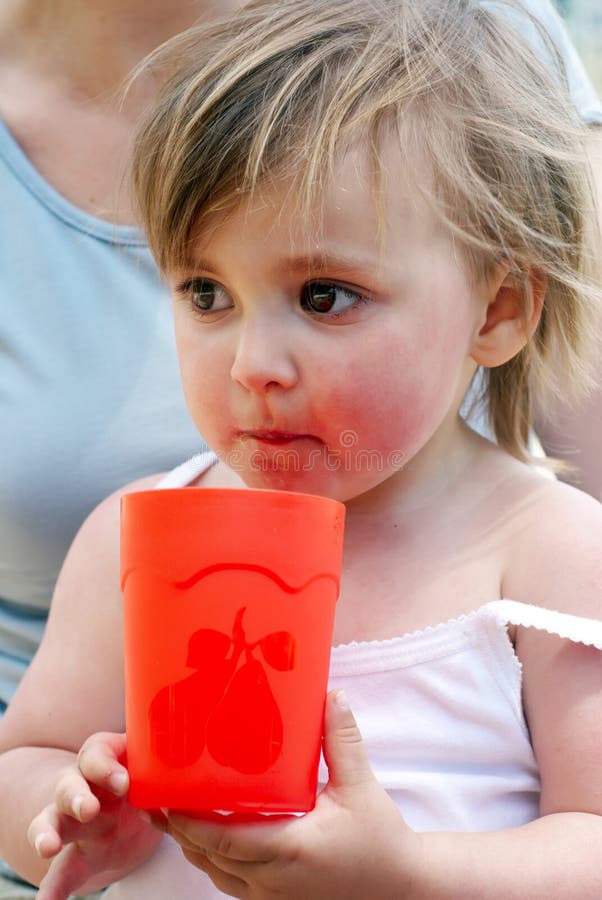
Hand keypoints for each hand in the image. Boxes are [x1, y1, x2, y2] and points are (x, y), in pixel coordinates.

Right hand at [28, 732, 162, 899]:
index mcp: (107, 759)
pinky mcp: (80, 852)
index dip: (106, 767)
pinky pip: (62, 869)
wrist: (144, 800)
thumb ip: (171, 760)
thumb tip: (206, 764)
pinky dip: (52, 887)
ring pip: (52, 820)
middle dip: (75, 796)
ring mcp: (79, 820)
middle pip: (68, 785)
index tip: (123, 783)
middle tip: (88, 809)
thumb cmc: (153, 771)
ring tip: (48, 848)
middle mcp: (85, 785)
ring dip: (47, 832)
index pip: (96, 754)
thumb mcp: (161, 761)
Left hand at [165, 690, 422, 898]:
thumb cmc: (380, 839)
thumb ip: (342, 740)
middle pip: (209, 856)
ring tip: (172, 815)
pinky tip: (208, 838)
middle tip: (157, 799)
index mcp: (288, 847)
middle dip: (179, 830)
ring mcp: (272, 896)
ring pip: (216, 873)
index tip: (167, 799)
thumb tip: (332, 695)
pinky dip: (213, 861)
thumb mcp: (361, 786)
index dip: (189, 822)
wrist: (400, 888)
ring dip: (193, 846)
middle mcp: (272, 878)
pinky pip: (231, 883)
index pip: (223, 839)